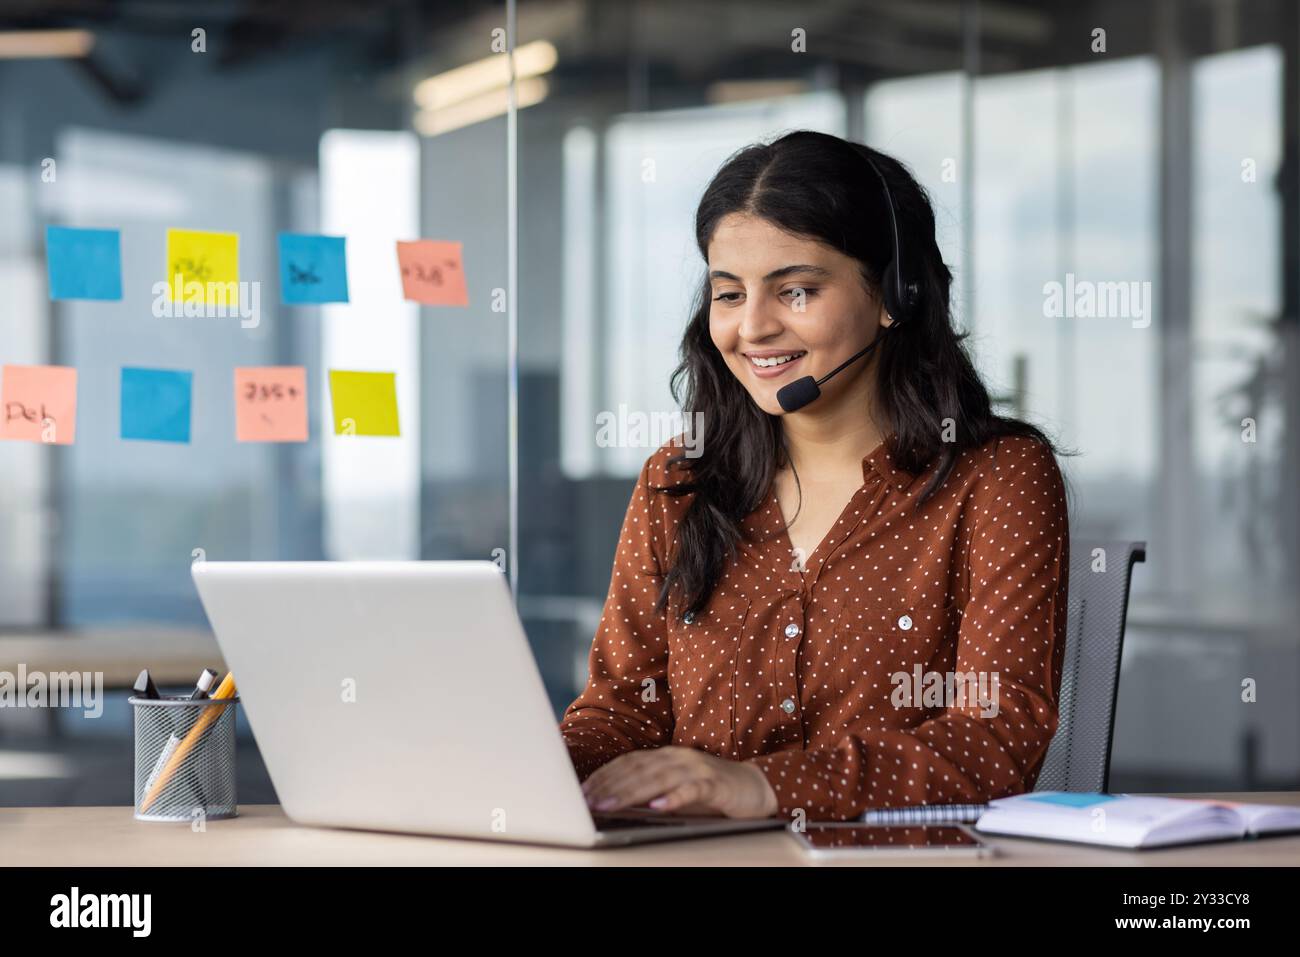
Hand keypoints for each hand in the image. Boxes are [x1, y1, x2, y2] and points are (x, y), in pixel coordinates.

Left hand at [581, 746, 778, 818]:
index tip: (583, 790)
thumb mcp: (676, 788)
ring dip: (631, 791)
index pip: (628, 762)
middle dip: (610, 785)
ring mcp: (697, 768)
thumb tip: (616, 801)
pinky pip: (692, 789)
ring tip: (610, 804)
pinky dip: (673, 797)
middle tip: (588, 800)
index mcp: (666, 755)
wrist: (754, 787)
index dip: (604, 775)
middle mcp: (678, 757)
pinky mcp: (715, 783)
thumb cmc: (711, 791)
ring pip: (658, 778)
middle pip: (638, 769)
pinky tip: (657, 806)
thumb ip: (651, 791)